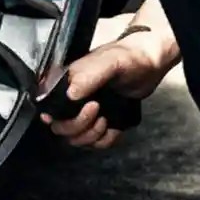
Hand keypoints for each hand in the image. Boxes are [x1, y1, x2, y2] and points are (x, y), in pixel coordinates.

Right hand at [41, 28, 177, 149]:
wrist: (150, 65)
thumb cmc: (129, 57)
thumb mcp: (110, 61)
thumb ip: (89, 76)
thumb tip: (70, 94)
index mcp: (66, 83)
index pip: (48, 107)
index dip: (56, 117)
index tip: (73, 114)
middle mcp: (71, 99)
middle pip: (60, 127)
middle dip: (79, 126)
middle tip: (98, 109)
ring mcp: (85, 113)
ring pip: (76, 139)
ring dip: (92, 135)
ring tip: (106, 119)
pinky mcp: (100, 123)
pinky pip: (94, 142)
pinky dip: (103, 140)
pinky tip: (112, 127)